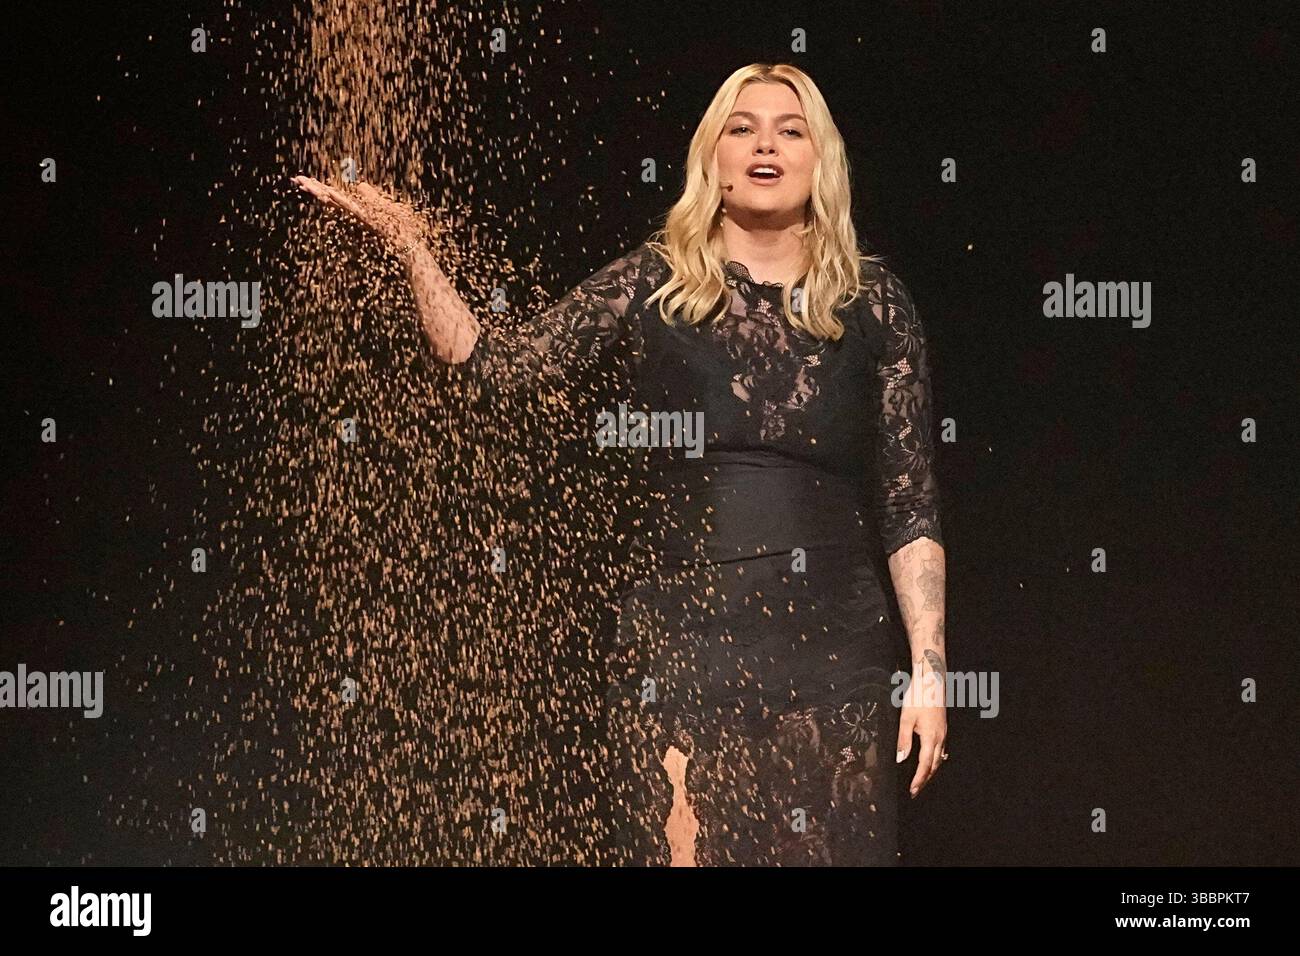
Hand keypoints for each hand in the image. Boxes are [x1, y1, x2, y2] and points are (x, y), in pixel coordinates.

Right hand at [289, 175, 426, 249]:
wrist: (406, 244)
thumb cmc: (397, 228)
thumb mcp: (381, 206)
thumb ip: (370, 196)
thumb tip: (360, 184)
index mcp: (355, 209)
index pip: (333, 196)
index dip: (318, 188)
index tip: (303, 181)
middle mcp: (353, 213)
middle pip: (329, 197)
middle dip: (312, 188)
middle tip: (295, 179)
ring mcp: (357, 215)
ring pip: (334, 201)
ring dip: (319, 191)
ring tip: (303, 182)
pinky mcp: (365, 217)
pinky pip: (348, 206)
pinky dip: (337, 199)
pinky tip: (327, 192)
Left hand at [896, 655, 947, 797]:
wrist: (932, 680)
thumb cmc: (919, 697)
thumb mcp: (906, 718)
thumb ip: (903, 740)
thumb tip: (901, 759)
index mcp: (931, 737)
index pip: (925, 765)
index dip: (918, 779)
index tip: (912, 790)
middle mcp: (940, 737)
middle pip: (934, 765)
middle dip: (925, 779)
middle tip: (916, 791)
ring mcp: (943, 732)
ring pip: (939, 758)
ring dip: (931, 771)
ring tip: (923, 780)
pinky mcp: (943, 727)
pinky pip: (941, 749)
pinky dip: (936, 759)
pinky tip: (934, 759)